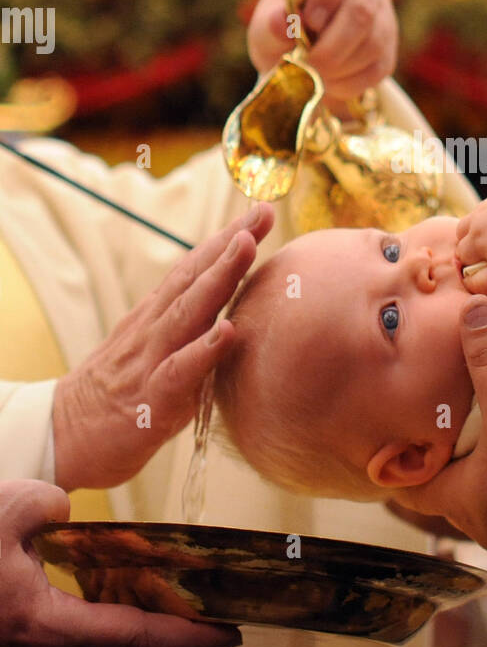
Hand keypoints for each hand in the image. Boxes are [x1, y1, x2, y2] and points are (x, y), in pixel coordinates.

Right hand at [0, 481, 239, 646]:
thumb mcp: (6, 506)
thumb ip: (49, 507)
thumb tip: (62, 517)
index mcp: (40, 623)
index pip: (132, 638)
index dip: (185, 639)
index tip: (226, 635)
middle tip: (215, 636)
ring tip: (176, 625)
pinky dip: (105, 638)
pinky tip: (115, 613)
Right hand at [52, 204, 273, 491]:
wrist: (66, 436)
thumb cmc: (122, 393)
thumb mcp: (153, 348)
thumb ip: (186, 326)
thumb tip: (231, 309)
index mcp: (157, 315)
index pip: (194, 269)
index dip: (226, 238)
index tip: (260, 211)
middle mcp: (155, 328)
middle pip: (194, 277)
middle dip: (230, 242)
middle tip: (261, 213)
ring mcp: (152, 359)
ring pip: (189, 311)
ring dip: (220, 276)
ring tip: (247, 245)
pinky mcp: (153, 398)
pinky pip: (181, 370)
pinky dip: (204, 350)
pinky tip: (227, 331)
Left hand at [246, 0, 397, 101]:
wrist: (301, 61)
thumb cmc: (281, 33)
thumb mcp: (265, 28)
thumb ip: (271, 24)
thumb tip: (279, 20)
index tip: (309, 22)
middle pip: (361, 8)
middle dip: (332, 46)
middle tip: (308, 65)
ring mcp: (382, 9)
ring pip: (373, 42)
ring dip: (339, 68)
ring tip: (314, 75)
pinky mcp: (390, 43)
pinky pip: (378, 67)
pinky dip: (350, 83)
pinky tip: (330, 83)